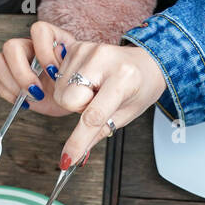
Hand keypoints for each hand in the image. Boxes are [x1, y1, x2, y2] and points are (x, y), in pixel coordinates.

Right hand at [0, 21, 165, 167]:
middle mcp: (103, 58)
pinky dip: (70, 85)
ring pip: (60, 90)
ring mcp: (87, 49)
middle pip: (68, 99)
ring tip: (94, 90)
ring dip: (75, 96)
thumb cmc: (139, 87)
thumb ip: (98, 133)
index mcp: (123, 78)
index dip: (77, 141)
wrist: (146, 62)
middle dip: (79, 108)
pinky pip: (59, 77)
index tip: (67, 159)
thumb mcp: (126, 114)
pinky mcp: (76, 46)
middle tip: (97, 102)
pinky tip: (87, 81)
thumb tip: (75, 156)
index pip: (93, 116)